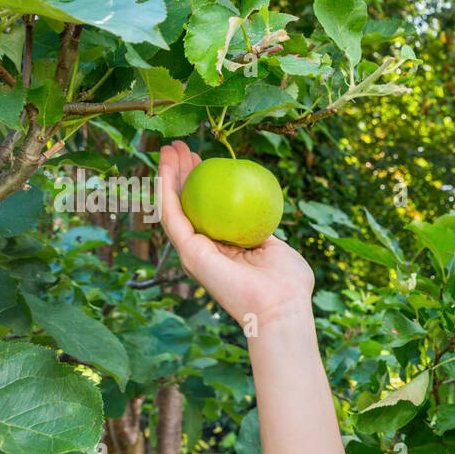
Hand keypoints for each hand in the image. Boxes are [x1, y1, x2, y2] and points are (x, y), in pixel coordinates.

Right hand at [156, 140, 314, 327]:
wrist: (281, 307)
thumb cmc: (289, 285)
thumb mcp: (278, 249)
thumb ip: (266, 233)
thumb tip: (264, 213)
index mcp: (226, 249)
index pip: (210, 210)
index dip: (205, 183)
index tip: (205, 159)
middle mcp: (206, 250)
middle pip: (189, 204)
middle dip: (183, 173)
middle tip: (181, 146)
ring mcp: (195, 252)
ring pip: (175, 206)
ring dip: (169, 175)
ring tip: (168, 147)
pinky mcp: (189, 252)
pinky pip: (173, 215)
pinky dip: (166, 189)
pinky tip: (165, 167)